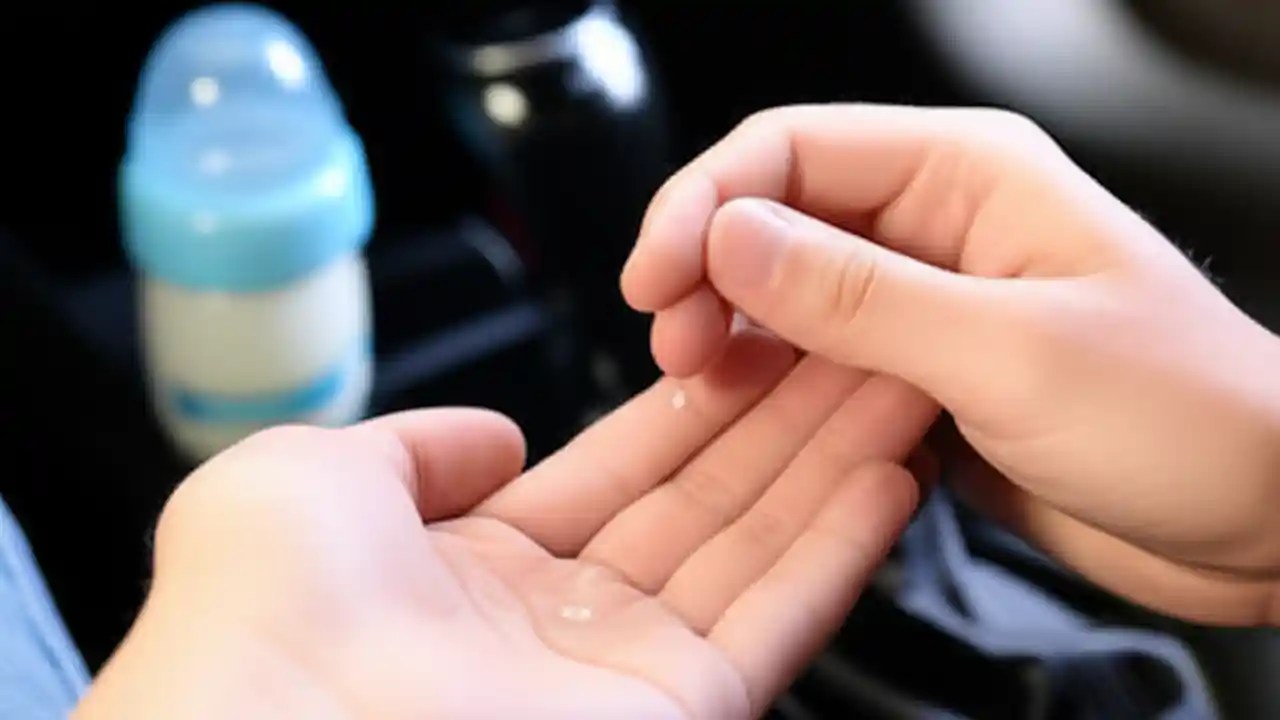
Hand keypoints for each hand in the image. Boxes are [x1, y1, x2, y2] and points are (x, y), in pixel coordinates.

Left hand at [74, 332, 935, 719]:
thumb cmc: (253, 623)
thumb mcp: (307, 478)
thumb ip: (413, 443)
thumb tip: (493, 435)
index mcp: (478, 571)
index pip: (617, 465)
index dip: (691, 398)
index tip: (753, 336)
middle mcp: (563, 626)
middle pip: (702, 496)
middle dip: (782, 414)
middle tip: (858, 334)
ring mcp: (627, 674)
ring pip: (757, 544)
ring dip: (831, 459)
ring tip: (902, 375)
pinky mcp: (683, 713)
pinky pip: (778, 617)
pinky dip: (840, 545)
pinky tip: (890, 468)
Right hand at [621, 104, 1279, 625]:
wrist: (1267, 522)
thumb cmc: (1191, 420)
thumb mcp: (1011, 353)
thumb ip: (860, 297)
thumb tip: (733, 240)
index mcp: (968, 175)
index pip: (792, 150)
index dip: (706, 203)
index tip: (658, 275)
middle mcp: (938, 227)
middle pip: (777, 218)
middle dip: (710, 275)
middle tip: (677, 344)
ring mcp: (927, 304)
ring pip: (789, 296)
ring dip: (736, 334)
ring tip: (704, 385)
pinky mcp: (922, 374)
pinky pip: (821, 363)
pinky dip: (778, 387)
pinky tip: (757, 418)